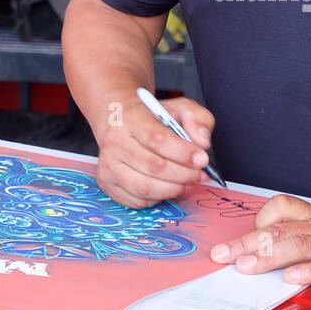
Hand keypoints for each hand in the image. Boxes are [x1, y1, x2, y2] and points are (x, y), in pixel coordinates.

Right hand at [95, 95, 214, 208]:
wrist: (120, 123)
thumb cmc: (153, 118)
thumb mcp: (181, 108)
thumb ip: (198, 120)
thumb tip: (202, 143)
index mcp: (131, 119)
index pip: (157, 139)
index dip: (183, 153)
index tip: (203, 160)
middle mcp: (114, 142)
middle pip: (154, 166)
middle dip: (184, 174)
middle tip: (201, 174)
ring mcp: (108, 166)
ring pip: (145, 188)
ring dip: (173, 189)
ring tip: (187, 182)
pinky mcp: (107, 184)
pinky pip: (138, 201)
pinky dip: (158, 198)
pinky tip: (167, 186)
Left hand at [209, 194, 310, 286]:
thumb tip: (284, 235)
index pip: (280, 210)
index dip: (257, 223)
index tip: (237, 240)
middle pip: (280, 230)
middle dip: (247, 243)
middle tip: (219, 257)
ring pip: (299, 246)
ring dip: (270, 256)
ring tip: (247, 267)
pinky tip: (294, 279)